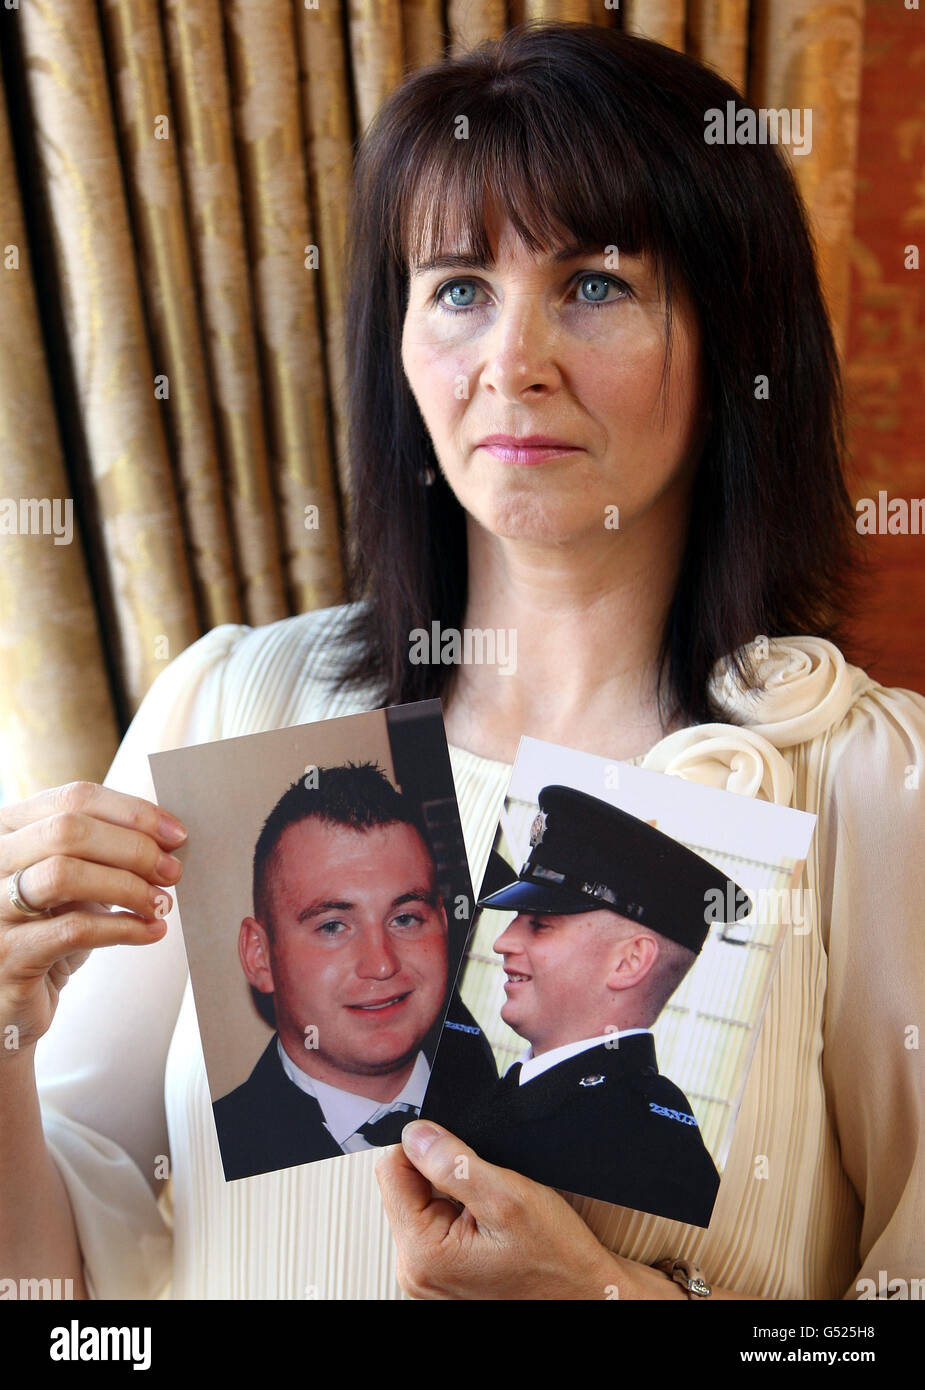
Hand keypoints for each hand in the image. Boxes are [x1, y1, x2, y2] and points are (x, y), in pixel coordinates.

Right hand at [0, 781, 186, 1057]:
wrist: (13, 1000)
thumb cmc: (49, 929)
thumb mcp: (74, 880)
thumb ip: (104, 851)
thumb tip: (168, 836)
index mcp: (8, 829)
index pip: (74, 797)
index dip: (133, 813)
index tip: (176, 834)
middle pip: (68, 830)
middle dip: (133, 848)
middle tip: (172, 871)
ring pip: (64, 874)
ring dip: (127, 886)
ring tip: (161, 903)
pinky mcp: (7, 953)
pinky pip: (73, 930)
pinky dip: (123, 928)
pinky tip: (151, 932)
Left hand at [376, 1119, 629, 1299]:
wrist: (584, 1296)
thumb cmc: (555, 1259)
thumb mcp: (507, 1197)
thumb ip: (453, 1163)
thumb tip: (415, 1134)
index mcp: (422, 1253)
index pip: (391, 1170)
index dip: (425, 1147)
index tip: (459, 1152)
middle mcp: (415, 1270)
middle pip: (404, 1186)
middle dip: (441, 1173)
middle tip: (486, 1189)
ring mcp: (427, 1274)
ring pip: (421, 1201)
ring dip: (453, 1192)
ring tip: (490, 1208)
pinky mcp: (441, 1273)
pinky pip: (436, 1222)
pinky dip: (460, 1211)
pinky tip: (488, 1222)